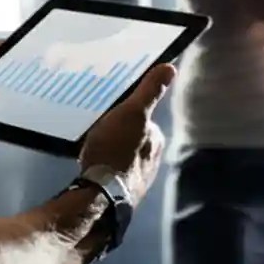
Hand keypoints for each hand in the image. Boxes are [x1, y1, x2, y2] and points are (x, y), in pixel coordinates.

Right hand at [78, 64, 174, 203]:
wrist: (99, 196)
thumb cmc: (116, 151)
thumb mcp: (132, 113)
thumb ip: (150, 91)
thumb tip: (170, 67)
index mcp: (157, 142)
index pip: (145, 119)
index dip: (129, 113)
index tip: (112, 112)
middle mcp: (152, 162)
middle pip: (134, 140)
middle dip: (120, 135)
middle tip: (100, 130)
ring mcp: (137, 180)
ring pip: (124, 158)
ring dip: (112, 153)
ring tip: (94, 148)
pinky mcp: (120, 194)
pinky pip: (112, 174)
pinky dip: (105, 169)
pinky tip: (93, 168)